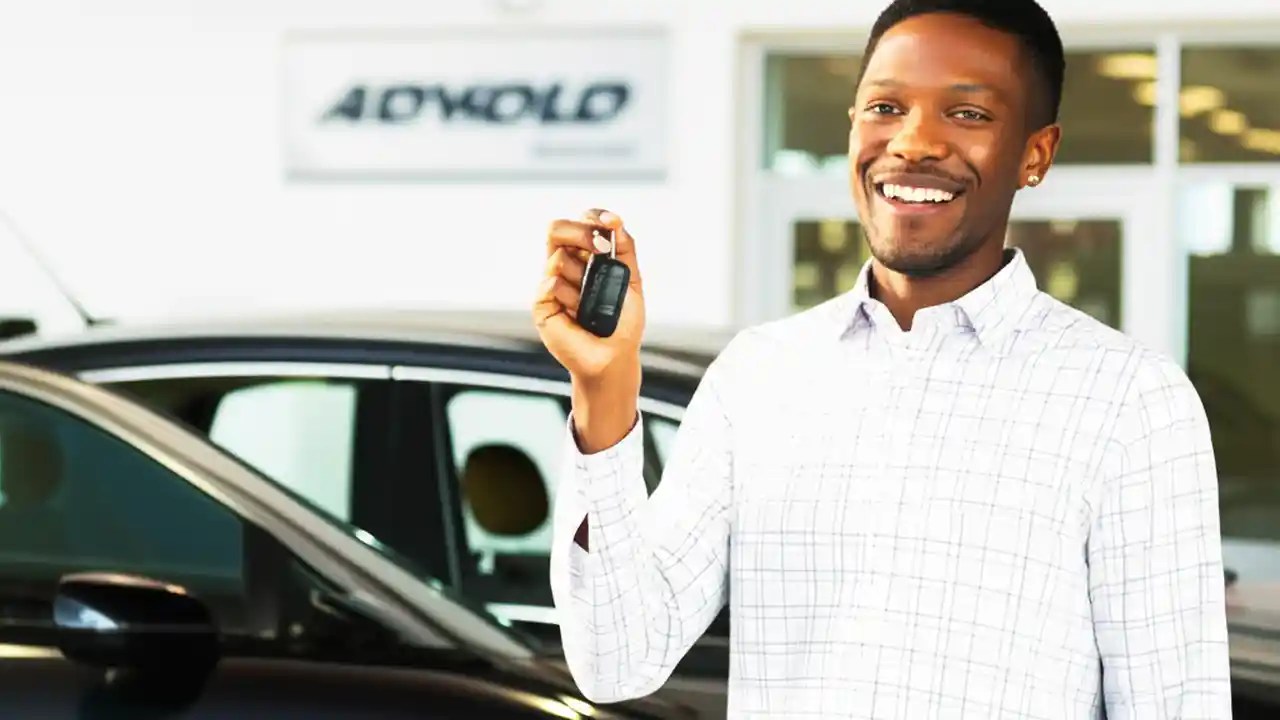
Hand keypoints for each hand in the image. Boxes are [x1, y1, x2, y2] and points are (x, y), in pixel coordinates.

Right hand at [533, 208, 644, 384]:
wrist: (614, 357)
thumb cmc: (622, 322)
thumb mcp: (631, 280)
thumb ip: (625, 249)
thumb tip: (616, 222)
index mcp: (585, 256)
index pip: (581, 222)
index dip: (594, 217)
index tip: (612, 223)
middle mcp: (565, 266)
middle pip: (557, 229)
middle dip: (582, 232)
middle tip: (601, 249)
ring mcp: (551, 283)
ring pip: (559, 257)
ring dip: (584, 279)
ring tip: (592, 305)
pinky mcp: (542, 303)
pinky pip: (552, 283)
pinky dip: (570, 295)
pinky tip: (578, 314)